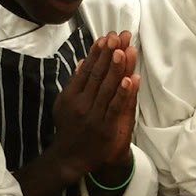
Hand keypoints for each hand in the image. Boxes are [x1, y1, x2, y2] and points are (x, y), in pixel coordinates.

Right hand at [51, 31, 138, 180]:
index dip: (98, 53)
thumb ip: (74, 83)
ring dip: (118, 68)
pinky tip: (131, 79)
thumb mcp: (64, 104)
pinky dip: (124, 93)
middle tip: (119, 36)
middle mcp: (82, 103)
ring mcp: (94, 115)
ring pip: (108, 88)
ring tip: (125, 50)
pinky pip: (116, 107)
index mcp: (72, 95)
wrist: (71, 158)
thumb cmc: (70, 129)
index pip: (87, 69)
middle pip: (98, 74)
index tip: (107, 37)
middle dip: (110, 54)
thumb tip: (83, 61)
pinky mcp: (106, 127)